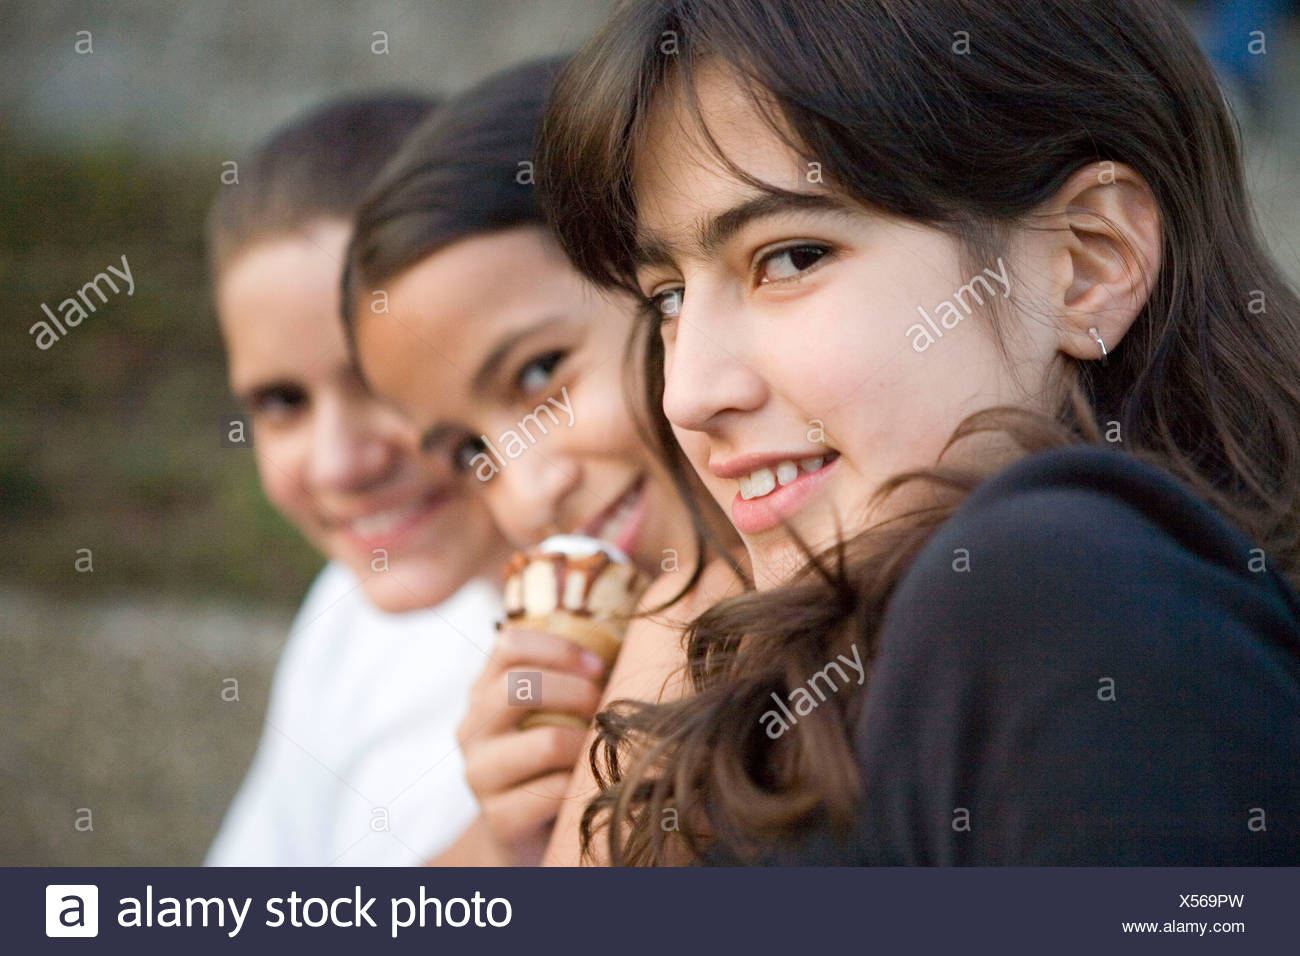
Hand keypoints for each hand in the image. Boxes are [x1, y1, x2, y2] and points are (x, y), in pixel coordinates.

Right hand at [457, 625, 607, 865]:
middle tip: (604, 707)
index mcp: (484, 691)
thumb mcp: (553, 712)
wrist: (527, 833)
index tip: (599, 665)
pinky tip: (590, 784)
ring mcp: (479, 774)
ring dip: (587, 742)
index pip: (509, 644)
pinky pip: (552, 793)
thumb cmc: (552, 759)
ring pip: (546, 742)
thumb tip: (636, 642)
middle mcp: (472, 728)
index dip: (560, 648)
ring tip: (602, 747)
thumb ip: (572, 677)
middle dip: (576, 691)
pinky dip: (582, 784)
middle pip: (519, 686)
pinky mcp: (497, 818)